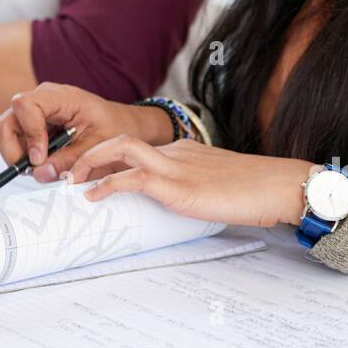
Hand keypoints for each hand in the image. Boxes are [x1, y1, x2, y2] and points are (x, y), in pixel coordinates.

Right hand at [0, 82, 174, 182]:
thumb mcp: (97, 149)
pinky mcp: (33, 123)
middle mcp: (42, 99)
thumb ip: (68, 161)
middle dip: (14, 150)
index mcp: (61, 97)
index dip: (29, 134)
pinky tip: (45, 162)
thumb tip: (39, 174)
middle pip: (7, 121)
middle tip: (34, 170)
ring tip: (44, 166)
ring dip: (19, 155)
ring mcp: (35, 110)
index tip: (40, 159)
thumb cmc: (114, 129)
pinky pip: (16, 139)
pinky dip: (24, 156)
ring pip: (6, 132)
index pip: (25, 105)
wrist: (122, 125)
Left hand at [67, 135, 316, 227]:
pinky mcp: (177, 185)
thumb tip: (175, 206)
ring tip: (73, 183)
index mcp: (182, 150)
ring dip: (90, 163)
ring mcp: (175, 165)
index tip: (89, 174)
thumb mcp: (215, 185)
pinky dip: (107, 185)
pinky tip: (94, 197)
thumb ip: (192, 189)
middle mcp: (174, 151)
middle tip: (71, 175)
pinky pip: (132, 178)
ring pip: (120, 149)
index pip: (135, 147)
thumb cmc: (253, 190)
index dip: (107, 158)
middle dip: (89, 154)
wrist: (277, 186)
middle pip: (119, 140)